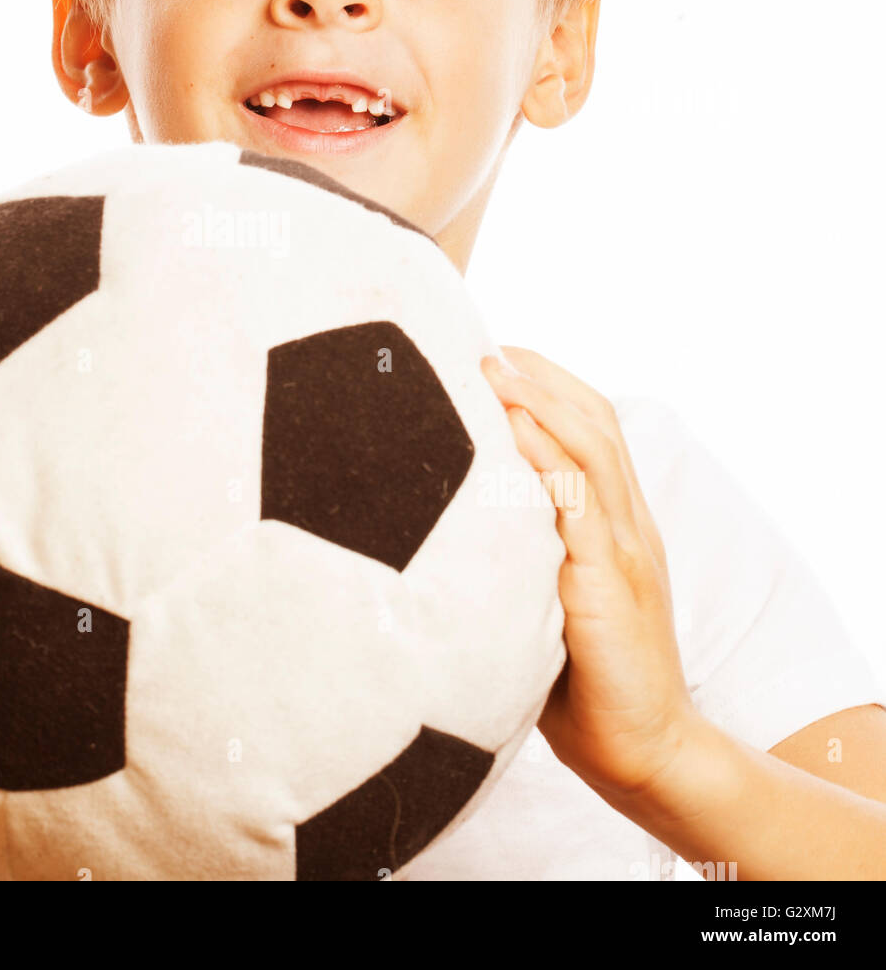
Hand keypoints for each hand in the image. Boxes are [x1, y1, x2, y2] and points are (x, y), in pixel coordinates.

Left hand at [481, 347, 699, 809]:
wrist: (645, 750)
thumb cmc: (585, 681)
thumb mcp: (550, 600)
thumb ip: (520, 557)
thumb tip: (448, 530)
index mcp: (615, 524)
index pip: (592, 429)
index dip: (549, 384)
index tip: (497, 354)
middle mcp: (626, 524)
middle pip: (594, 421)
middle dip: (540, 375)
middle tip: (484, 342)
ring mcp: (623, 550)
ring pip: (591, 449)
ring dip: (542, 400)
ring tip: (494, 365)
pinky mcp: (610, 583)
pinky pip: (579, 506)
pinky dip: (547, 459)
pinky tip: (512, 430)